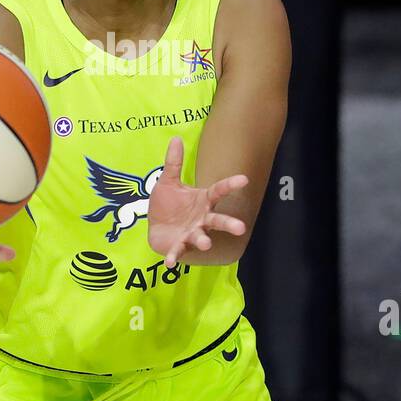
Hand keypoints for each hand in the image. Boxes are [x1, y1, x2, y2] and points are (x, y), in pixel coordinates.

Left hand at [147, 135, 247, 268]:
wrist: (156, 227)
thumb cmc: (167, 205)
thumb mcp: (168, 182)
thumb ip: (173, 163)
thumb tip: (176, 138)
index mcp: (202, 201)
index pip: (219, 191)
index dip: (231, 185)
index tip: (244, 179)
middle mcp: (201, 219)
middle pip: (218, 220)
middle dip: (229, 224)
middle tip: (241, 228)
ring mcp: (191, 233)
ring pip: (201, 237)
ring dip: (203, 240)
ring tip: (207, 242)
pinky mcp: (178, 246)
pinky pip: (177, 251)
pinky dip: (173, 257)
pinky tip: (169, 262)